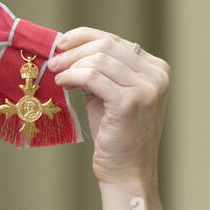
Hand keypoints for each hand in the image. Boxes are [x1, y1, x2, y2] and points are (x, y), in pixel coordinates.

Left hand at [48, 27, 169, 187]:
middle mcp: (156, 75)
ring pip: (99, 59)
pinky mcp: (130, 102)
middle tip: (53, 61)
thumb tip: (68, 51)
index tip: (62, 43)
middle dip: (74, 50)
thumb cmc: (116, 136)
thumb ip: (99, 72)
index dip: (84, 37)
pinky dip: (72, 76)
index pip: (115, 40)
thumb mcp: (110, 96)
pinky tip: (63, 83)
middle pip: (106, 45)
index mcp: (156, 69)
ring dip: (70, 64)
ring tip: (56, 75)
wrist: (126, 172)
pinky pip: (93, 77)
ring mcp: (147, 88)